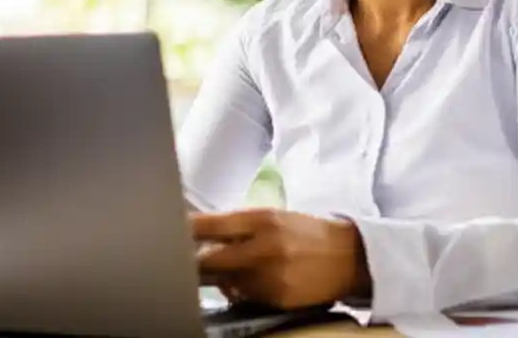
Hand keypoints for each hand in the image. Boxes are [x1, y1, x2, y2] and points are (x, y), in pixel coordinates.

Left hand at [191, 208, 370, 309]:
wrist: (350, 256)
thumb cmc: (306, 232)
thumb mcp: (272, 216)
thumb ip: (235, 225)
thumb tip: (196, 232)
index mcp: (260, 220)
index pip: (207, 225)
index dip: (182, 231)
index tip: (167, 234)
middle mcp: (263, 248)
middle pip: (207, 261)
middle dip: (193, 262)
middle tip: (184, 260)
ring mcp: (269, 278)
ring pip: (224, 283)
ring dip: (220, 277)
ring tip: (237, 266)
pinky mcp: (276, 299)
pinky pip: (244, 297)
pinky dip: (241, 289)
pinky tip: (254, 279)